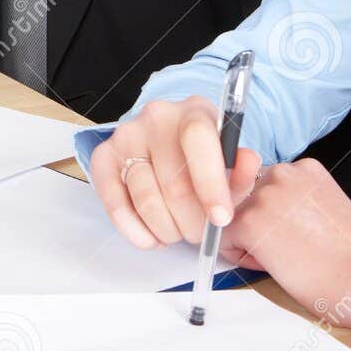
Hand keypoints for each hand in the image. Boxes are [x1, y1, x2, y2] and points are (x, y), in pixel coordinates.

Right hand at [90, 97, 262, 248]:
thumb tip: (248, 162)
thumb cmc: (202, 157)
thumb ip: (242, 168)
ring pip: (146, 198)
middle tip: (200, 234)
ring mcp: (126, 136)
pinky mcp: (103, 157)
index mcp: (194, 112)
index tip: (221, 219)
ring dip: (166, 229)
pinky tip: (151, 238)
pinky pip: (115, 203)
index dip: (210, 184)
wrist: (167, 144)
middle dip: (192, 221)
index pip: (198, 141)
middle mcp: (156, 118)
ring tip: (177, 233)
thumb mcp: (230, 160)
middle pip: (173, 182)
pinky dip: (135, 230)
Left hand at [219, 158, 350, 327]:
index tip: (292, 231)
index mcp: (305, 168)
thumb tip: (268, 212)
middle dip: (258, 224)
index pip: (267, 184)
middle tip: (288, 248)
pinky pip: (225, 239)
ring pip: (234, 218)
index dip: (274, 213)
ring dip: (249, 240)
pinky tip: (274, 265)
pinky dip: (241, 256)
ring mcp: (263, 196)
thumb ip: (295, 200)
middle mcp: (282, 173)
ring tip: (285, 257)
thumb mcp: (324, 209)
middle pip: (247, 198)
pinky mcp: (249, 221)